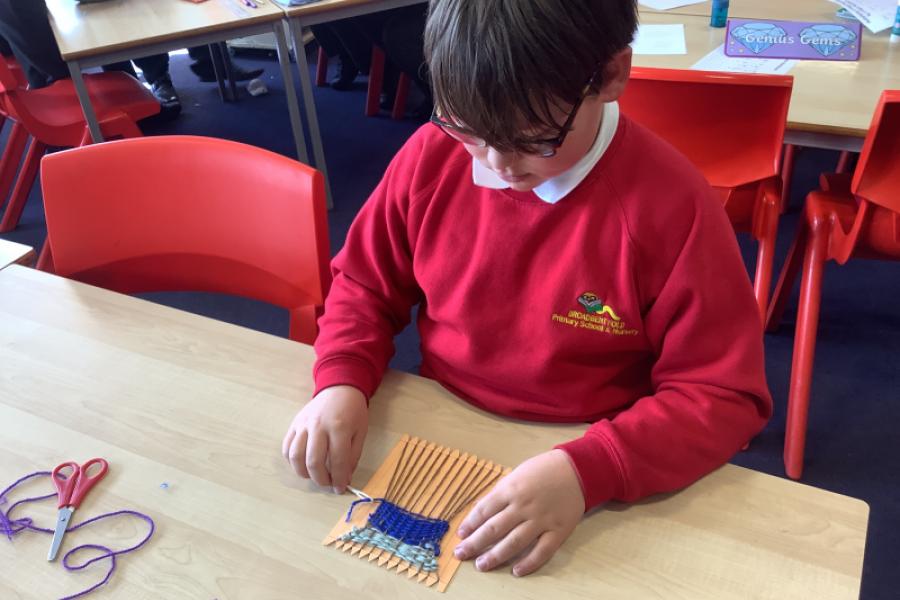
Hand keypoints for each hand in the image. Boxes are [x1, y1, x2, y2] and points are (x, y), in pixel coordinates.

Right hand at [281, 385, 367, 493]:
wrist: (339, 389)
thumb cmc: (353, 411)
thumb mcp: (360, 432)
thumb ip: (352, 456)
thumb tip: (344, 479)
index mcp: (339, 427)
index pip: (337, 461)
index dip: (338, 479)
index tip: (340, 489)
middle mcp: (318, 426)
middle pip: (314, 461)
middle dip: (321, 479)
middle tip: (327, 484)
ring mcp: (303, 424)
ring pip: (296, 456)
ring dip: (304, 473)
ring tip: (314, 476)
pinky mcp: (294, 424)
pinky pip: (287, 447)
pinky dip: (292, 461)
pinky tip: (303, 464)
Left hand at [453, 449, 583, 576]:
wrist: (577, 469)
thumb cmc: (543, 470)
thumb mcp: (517, 474)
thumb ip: (501, 493)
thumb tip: (481, 511)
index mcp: (511, 489)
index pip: (484, 510)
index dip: (470, 524)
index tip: (460, 536)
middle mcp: (523, 506)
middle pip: (494, 528)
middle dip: (475, 543)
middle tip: (461, 554)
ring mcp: (541, 520)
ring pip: (514, 542)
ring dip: (495, 556)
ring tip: (481, 565)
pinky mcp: (558, 531)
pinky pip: (542, 551)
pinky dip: (528, 563)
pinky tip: (516, 571)